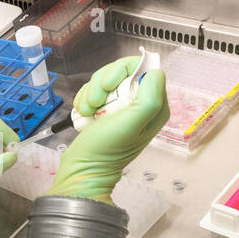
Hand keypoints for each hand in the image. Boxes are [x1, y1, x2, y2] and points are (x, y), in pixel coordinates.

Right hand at [47, 56, 169, 202]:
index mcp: (155, 105)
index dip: (122, 71)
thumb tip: (154, 71)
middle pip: (121, 71)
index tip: (107, 86)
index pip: (142, 69)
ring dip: (91, 93)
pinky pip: (94, 90)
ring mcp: (122, 106)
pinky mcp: (106, 108)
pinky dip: (85, 99)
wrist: (83, 168)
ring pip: (105, 80)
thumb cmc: (107, 149)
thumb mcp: (133, 123)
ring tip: (89, 112)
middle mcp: (141, 103)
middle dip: (102, 83)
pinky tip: (85, 114)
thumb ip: (150, 97)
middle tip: (95, 102)